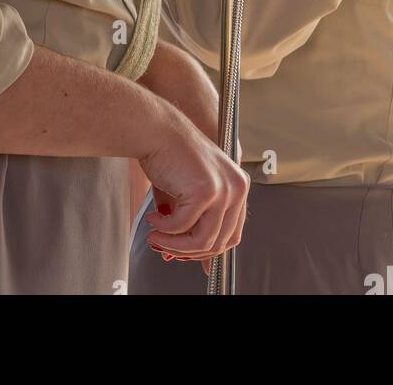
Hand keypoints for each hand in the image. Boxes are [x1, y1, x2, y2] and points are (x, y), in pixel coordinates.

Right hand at [139, 111, 248, 266]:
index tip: (185, 252)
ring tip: (155, 236)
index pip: (231, 235)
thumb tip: (202, 264)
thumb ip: (200, 221)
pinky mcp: (205, 191)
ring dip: (173, 244)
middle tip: (164, 246)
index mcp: (239, 185)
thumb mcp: (192, 190)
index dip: (206, 250)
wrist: (156, 128)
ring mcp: (224, 190)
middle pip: (218, 243)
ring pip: (202, 241)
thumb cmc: (170, 152)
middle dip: (186, 251)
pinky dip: (164, 228)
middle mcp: (237, 188)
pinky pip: (182, 226)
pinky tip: (153, 218)